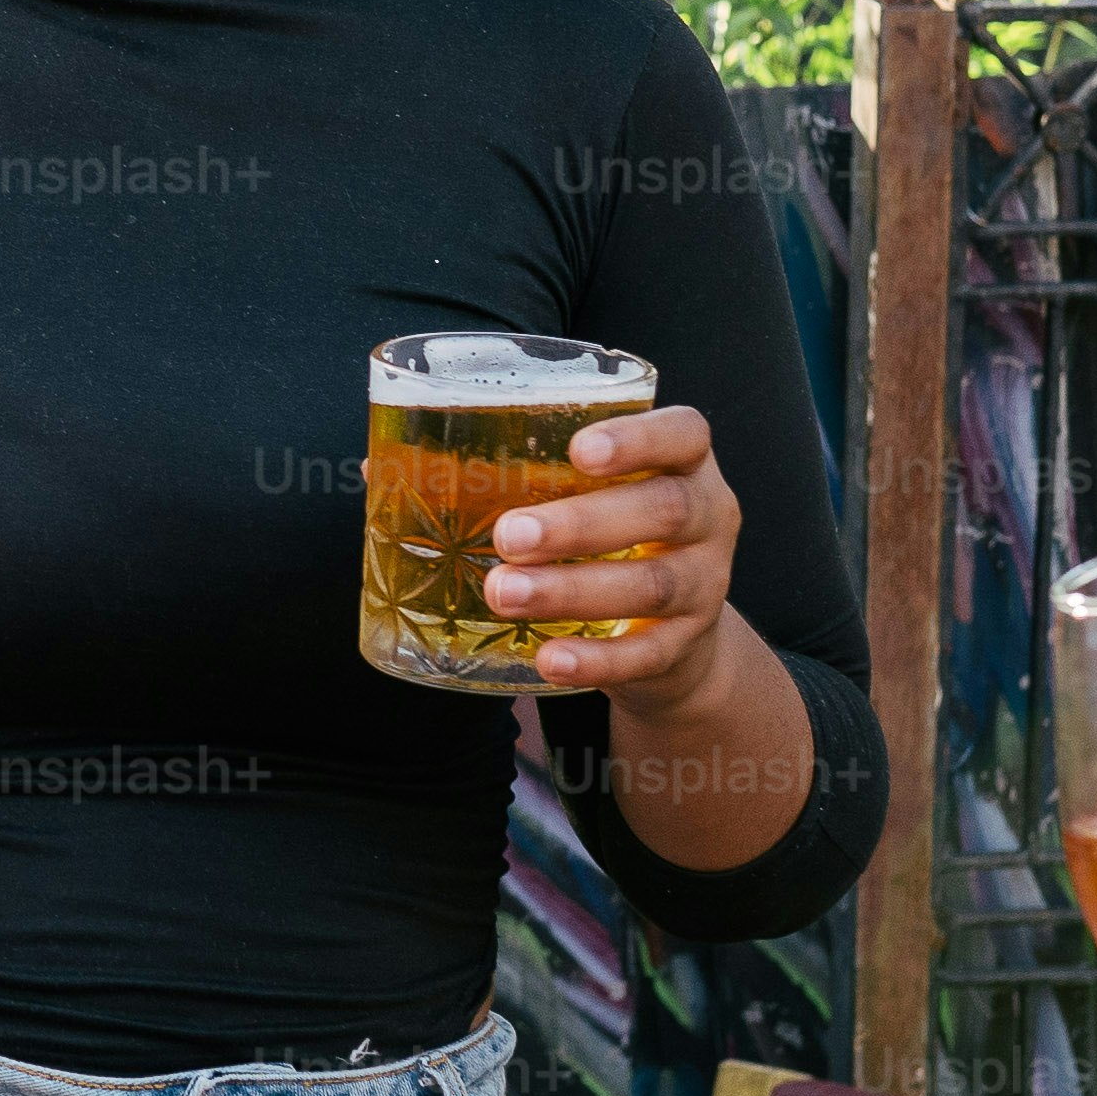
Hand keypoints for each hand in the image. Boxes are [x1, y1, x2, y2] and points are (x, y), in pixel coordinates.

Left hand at [494, 403, 745, 709]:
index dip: (638, 438)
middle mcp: (707, 517)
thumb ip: (519, 477)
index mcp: (683, 463)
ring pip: (651, 586)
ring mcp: (704, 585)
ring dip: (572, 590)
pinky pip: (647, 655)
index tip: (578, 450)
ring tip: (504, 594)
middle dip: (582, 523)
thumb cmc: (609, 538)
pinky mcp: (685, 646)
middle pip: (664, 510)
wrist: (670, 635)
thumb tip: (389, 468)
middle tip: (509, 536)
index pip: (684, 434)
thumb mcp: (590, 496)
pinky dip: (595, 660)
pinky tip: (548, 659)